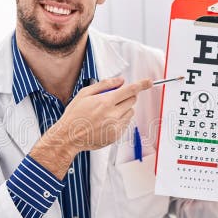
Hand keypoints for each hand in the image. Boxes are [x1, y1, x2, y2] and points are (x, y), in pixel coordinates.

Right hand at [30, 76, 151, 178]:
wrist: (69, 137)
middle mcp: (113, 114)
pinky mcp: (116, 135)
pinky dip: (120, 119)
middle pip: (132, 100)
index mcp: (105, 102)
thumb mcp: (85, 94)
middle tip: (115, 98)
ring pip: (130, 112)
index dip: (141, 85)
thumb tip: (120, 80)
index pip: (130, 90)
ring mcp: (115, 126)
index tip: (148, 82)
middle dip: (127, 96)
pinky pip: (126, 123)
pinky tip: (106, 121)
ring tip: (107, 112)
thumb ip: (104, 85)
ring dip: (124, 108)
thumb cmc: (74, 115)